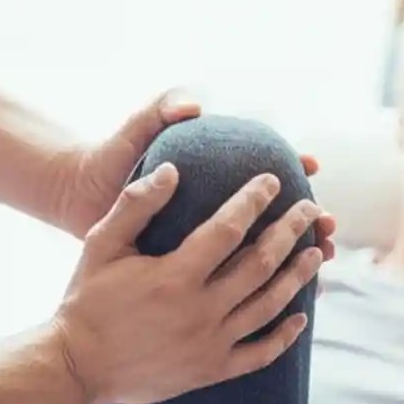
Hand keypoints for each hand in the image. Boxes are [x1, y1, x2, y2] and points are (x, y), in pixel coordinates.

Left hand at [52, 93, 336, 262]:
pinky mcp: (194, 266)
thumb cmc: (108, 159)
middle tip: (327, 224)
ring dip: (297, 253)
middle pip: (277, 212)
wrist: (76, 194)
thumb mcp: (134, 132)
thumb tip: (196, 106)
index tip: (313, 167)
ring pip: (266, 248)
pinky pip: (236, 280)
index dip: (294, 164)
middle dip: (306, 217)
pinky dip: (264, 288)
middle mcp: (217, 204)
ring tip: (321, 258)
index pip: (265, 166)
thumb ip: (161, 109)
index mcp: (213, 171)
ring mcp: (207, 238)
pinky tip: (289, 297)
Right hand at [53, 164, 323, 403]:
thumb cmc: (86, 301)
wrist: (76, 367)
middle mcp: (200, 311)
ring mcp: (209, 345)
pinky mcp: (210, 371)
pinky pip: (259, 354)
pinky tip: (299, 317)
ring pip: (268, 306)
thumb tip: (172, 169)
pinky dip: (284, 336)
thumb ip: (136, 204)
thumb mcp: (101, 244)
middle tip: (311, 209)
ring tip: (317, 252)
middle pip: (261, 264)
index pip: (229, 228)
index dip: (253, 200)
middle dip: (291, 231)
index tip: (272, 180)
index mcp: (175, 276)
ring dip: (297, 277)